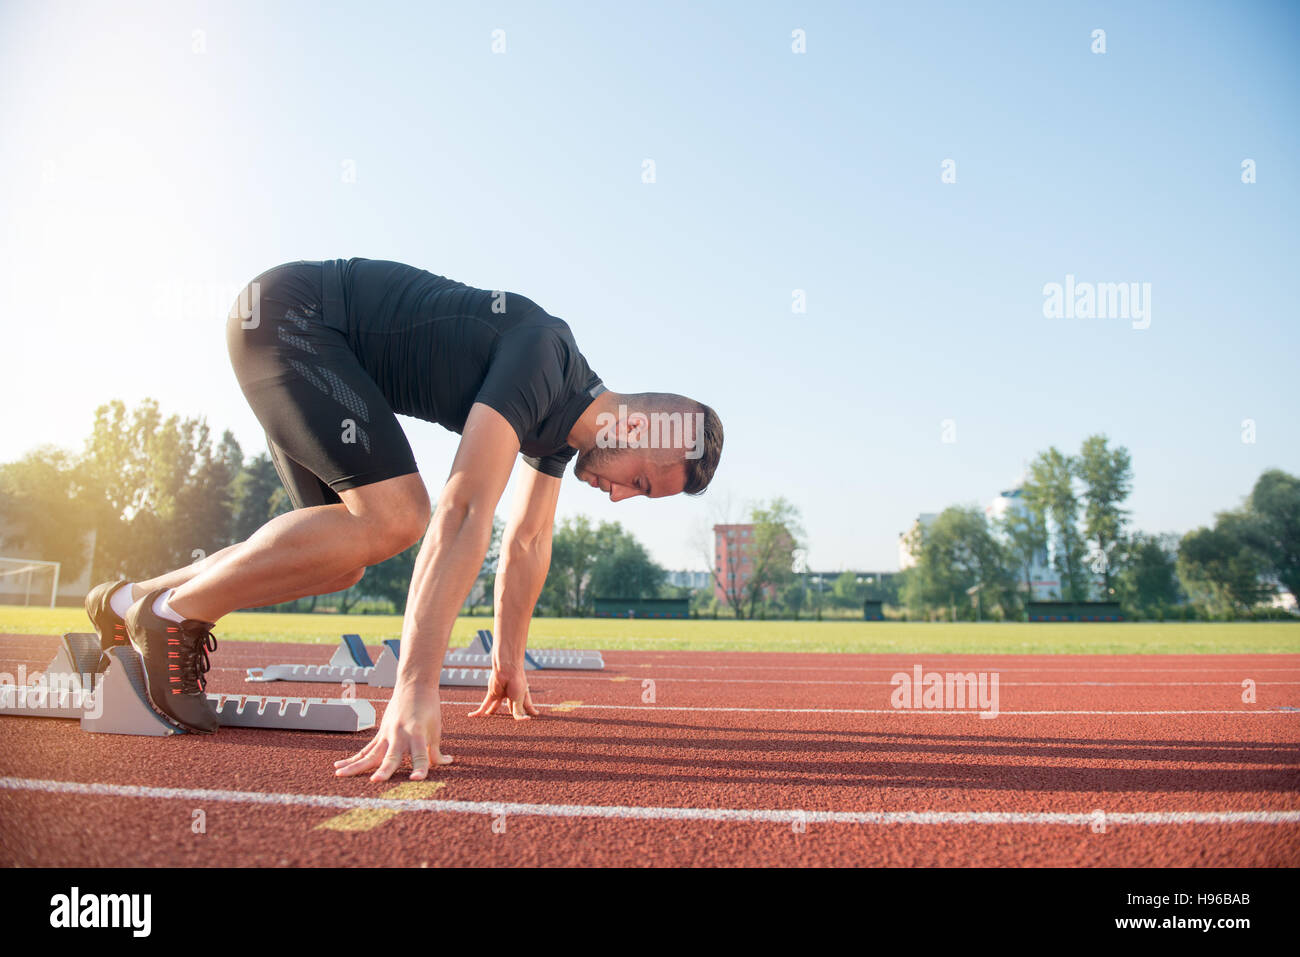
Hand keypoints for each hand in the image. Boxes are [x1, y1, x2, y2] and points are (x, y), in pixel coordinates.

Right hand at [334, 679, 451, 781]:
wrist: (415, 685)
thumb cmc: (429, 708)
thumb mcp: (435, 730)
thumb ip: (435, 751)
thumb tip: (447, 763)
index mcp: (418, 735)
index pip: (420, 756)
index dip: (420, 768)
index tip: (416, 780)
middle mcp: (400, 736)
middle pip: (391, 757)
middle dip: (384, 770)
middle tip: (376, 781)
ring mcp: (387, 735)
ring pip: (370, 754)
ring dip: (355, 766)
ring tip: (340, 775)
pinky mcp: (380, 734)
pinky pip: (365, 750)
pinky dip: (352, 759)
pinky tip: (338, 767)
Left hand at [469, 665, 539, 719]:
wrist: (507, 668)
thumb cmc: (516, 681)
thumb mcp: (519, 699)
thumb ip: (518, 711)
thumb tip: (522, 720)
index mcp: (521, 695)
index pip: (526, 706)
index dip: (530, 711)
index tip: (535, 715)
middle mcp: (511, 696)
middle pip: (511, 708)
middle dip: (511, 714)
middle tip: (510, 723)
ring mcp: (501, 695)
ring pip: (496, 707)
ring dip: (493, 712)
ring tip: (490, 719)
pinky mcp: (492, 694)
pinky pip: (484, 705)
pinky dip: (478, 712)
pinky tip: (471, 716)